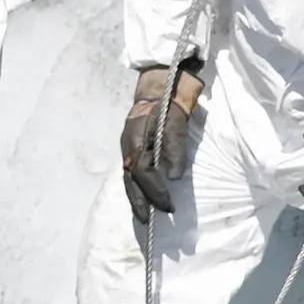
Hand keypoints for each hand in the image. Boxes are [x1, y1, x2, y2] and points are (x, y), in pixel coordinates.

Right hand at [120, 60, 202, 221]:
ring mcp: (129, 146)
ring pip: (129, 177)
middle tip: (147, 223)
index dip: (156, 193)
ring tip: (143, 214)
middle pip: (130, 181)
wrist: (161, 81)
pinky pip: (133, 170)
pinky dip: (137, 185)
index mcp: (135, 142)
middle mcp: (128, 147)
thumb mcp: (175, 122)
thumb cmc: (169, 100)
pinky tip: (143, 193)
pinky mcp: (135, 144)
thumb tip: (174, 178)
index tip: (169, 207)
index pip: (143, 175)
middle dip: (139, 203)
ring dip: (136, 197)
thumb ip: (175, 149)